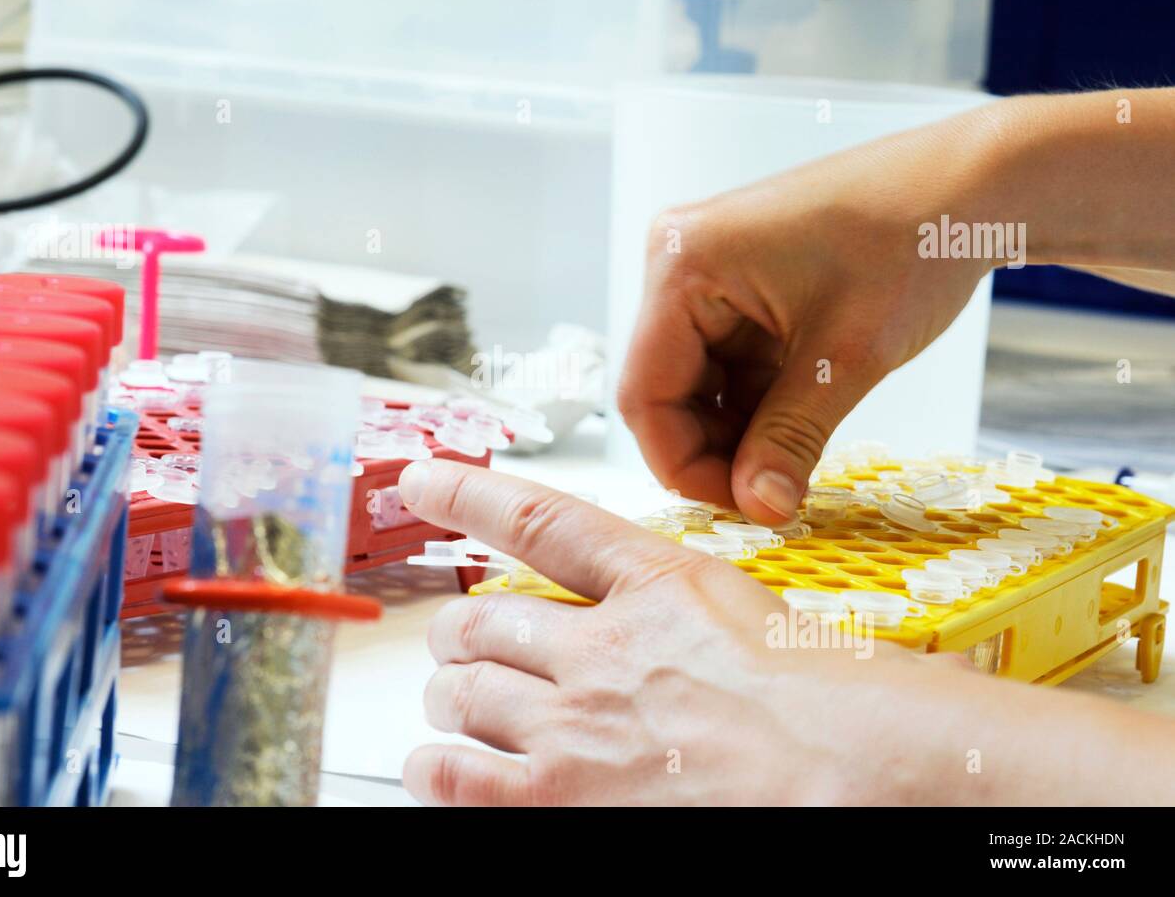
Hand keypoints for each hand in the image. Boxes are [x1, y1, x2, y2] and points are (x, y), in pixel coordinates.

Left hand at [396, 460, 1152, 806]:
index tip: (419, 475)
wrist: (853, 776)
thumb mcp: (757, 623)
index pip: (537, 520)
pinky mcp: (556, 798)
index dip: (467, 493)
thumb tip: (656, 630)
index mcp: (656, 586)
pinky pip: (455, 773)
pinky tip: (442, 761)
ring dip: (453, 696)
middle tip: (470, 652)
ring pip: (461, 690)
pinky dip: (439, 764)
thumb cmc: (834, 708)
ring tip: (460, 706)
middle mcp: (599, 647)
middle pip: (481, 623)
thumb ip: (680, 614)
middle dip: (465, 638)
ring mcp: (571, 724)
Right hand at [617, 108, 1005, 522]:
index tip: (738, 507)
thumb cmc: (915, 239)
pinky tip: (799, 425)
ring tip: (794, 463)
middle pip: (667, 388)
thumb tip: (760, 510)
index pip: (646, 391)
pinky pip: (730, 362)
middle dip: (715, 448)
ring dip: (741, 430)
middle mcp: (680, 262)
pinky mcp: (741, 284)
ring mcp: (710, 271)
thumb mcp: (847, 357)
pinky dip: (760, 403)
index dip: (682, 462)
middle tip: (769, 497)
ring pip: (700, 382)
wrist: (975, 186)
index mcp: (684, 264)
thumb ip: (790, 438)